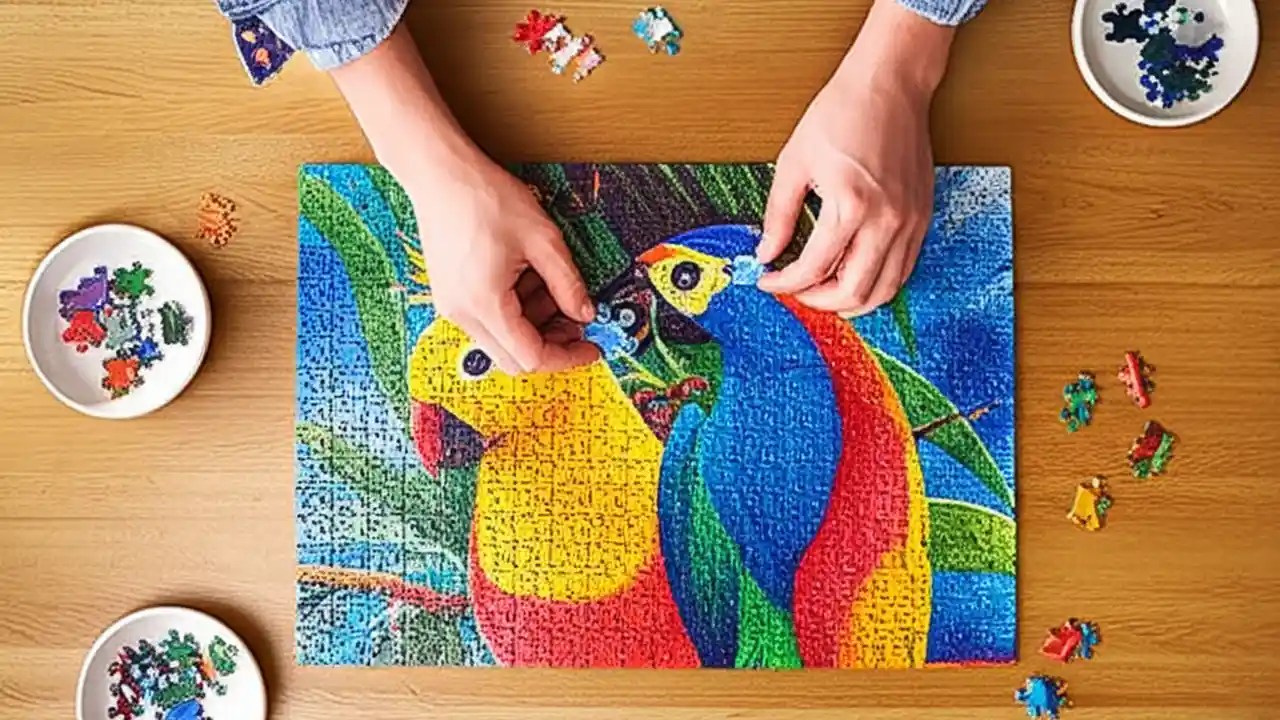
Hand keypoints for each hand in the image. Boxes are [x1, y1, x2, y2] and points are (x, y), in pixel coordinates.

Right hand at [405, 149, 599, 373]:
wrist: (441, 174)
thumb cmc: (484, 197)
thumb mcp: (543, 239)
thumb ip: (568, 283)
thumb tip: (585, 313)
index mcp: (485, 303)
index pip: (532, 356)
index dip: (568, 356)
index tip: (591, 345)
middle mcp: (462, 313)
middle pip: (515, 359)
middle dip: (551, 344)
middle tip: (576, 319)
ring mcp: (452, 306)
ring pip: (502, 341)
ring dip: (534, 325)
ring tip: (551, 286)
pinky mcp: (450, 296)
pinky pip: (488, 321)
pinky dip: (514, 311)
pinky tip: (527, 280)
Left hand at [757, 1, 952, 315]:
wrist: (890, 84)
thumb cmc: (844, 112)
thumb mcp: (795, 162)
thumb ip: (779, 214)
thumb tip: (766, 251)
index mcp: (851, 205)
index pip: (813, 268)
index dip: (785, 283)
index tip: (768, 281)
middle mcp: (887, 220)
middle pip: (853, 292)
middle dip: (817, 300)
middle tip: (795, 289)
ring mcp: (910, 222)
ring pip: (884, 290)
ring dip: (850, 299)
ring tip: (823, 287)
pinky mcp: (921, 218)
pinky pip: (902, 269)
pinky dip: (876, 282)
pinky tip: (852, 271)